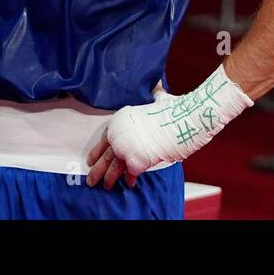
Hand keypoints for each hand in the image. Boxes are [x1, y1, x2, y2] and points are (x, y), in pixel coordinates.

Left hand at [86, 64, 252, 189]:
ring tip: (106, 186)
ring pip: (113, 168)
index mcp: (120, 120)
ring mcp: (126, 149)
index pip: (103, 139)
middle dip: (98, 170)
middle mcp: (119, 135)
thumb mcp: (159, 99)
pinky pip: (130, 173)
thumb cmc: (173, 109)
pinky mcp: (136, 161)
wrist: (181, 119)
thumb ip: (154, 97)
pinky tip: (129, 183)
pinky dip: (130, 179)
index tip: (91, 160)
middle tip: (91, 180)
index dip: (97, 151)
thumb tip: (158, 88)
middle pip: (105, 156)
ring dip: (109, 178)